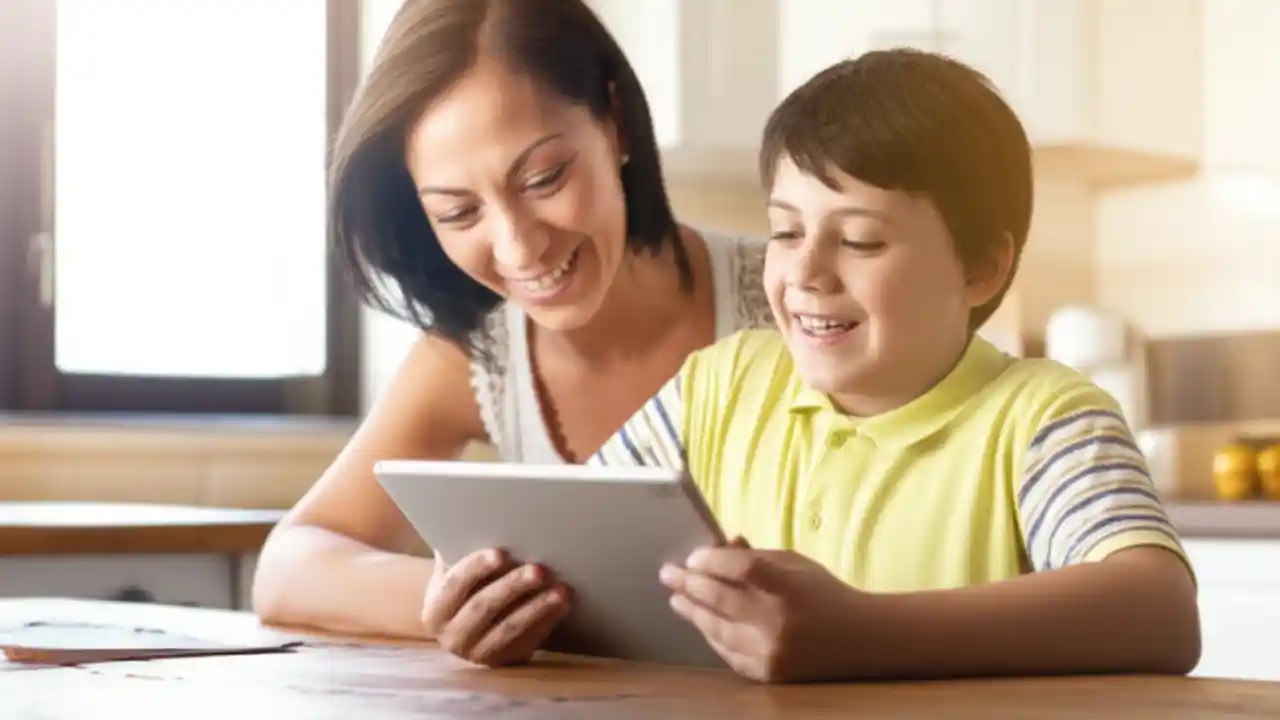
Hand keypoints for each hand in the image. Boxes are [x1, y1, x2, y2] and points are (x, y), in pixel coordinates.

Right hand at [421, 548, 571, 666]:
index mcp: (436, 609)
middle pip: (484, 608)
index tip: (501, 552)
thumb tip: (483, 511)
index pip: (455, 584)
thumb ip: (460, 546)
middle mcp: (452, 637)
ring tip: (561, 588)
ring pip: (509, 629)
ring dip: (537, 607)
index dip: (477, 567)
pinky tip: (563, 604)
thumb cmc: (466, 584)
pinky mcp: (504, 662)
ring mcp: (478, 654)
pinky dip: (547, 622)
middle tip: (539, 569)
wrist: (465, 623)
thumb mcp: (454, 569)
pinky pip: (527, 643)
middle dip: (513, 586)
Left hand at [660, 541, 864, 682]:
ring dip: (693, 611)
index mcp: (789, 587)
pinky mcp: (768, 673)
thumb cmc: (824, 594)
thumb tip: (721, 546)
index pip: (742, 568)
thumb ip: (758, 556)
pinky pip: (728, 653)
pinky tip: (700, 622)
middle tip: (668, 573)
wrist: (860, 641)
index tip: (693, 556)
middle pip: (721, 598)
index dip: (713, 560)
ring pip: (717, 628)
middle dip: (689, 584)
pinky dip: (711, 635)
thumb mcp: (796, 565)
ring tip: (677, 599)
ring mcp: (770, 651)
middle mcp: (777, 622)